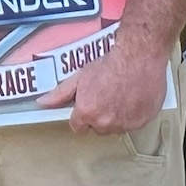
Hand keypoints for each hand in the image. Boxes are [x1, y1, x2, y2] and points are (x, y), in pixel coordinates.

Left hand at [39, 34, 167, 136]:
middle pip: (98, 128)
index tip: (88, 104)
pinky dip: (134, 115)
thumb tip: (43, 103)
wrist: (139, 57)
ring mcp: (125, 124)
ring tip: (122, 95)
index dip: (82, 114)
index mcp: (87, 113)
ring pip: (116, 127)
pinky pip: (134, 124)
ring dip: (117, 116)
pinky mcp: (142, 122)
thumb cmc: (110, 64)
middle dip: (100, 115)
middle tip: (106, 95)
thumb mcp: (80, 76)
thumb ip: (61, 93)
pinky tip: (134, 98)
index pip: (78, 126)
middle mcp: (105, 123)